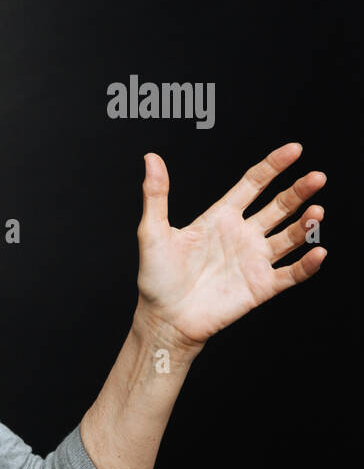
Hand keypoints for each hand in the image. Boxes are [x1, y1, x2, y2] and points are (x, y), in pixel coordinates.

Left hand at [134, 143, 326, 347]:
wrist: (163, 318)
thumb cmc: (156, 277)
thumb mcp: (153, 231)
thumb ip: (156, 194)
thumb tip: (150, 158)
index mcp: (220, 218)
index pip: (253, 184)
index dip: (273, 166)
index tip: (294, 149)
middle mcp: (242, 235)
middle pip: (279, 207)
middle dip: (299, 192)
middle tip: (317, 178)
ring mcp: (254, 260)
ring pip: (290, 236)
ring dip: (306, 224)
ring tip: (316, 212)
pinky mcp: (261, 287)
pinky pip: (291, 274)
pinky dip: (307, 264)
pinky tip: (318, 252)